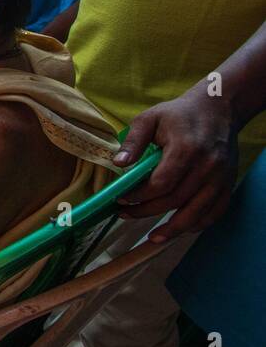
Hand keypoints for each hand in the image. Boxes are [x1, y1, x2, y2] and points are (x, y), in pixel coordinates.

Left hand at [113, 86, 240, 242]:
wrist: (219, 109)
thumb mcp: (150, 118)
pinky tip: (180, 230)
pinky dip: (198, 224)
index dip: (140, 196)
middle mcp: (207, 166)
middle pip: (176, 200)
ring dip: (173, 229)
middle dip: (147, 211)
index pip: (161, 183)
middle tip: (125, 215)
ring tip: (153, 238)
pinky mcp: (228, 183)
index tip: (121, 199)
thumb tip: (118, 163)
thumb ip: (133, 141)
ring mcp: (221, 177)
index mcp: (187, 149)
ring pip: (197, 212)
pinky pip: (215, 212)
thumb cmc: (179, 114)